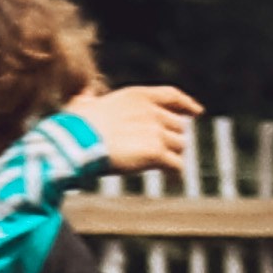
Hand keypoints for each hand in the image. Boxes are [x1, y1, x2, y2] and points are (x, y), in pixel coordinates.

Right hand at [70, 83, 202, 174]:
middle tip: (159, 153)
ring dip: (172, 156)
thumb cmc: (75, 128)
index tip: (197, 112)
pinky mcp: (156, 152)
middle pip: (178, 126)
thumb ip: (90, 98)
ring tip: (160, 166)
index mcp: (136, 95)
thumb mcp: (84, 105)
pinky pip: (176, 164)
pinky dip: (175, 172)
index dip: (186, 104)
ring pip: (179, 146)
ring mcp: (155, 130)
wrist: (77, 143)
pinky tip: (172, 178)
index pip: (171, 95)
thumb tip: (85, 94)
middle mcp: (150, 110)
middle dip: (171, 139)